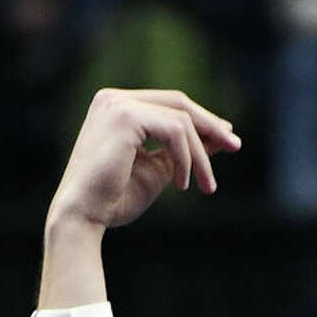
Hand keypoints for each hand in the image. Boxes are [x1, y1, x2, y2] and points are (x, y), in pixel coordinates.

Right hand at [40, 87, 239, 305]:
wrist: (82, 217)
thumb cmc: (112, 202)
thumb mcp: (155, 172)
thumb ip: (180, 153)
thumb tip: (216, 141)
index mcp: (117, 108)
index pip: (168, 105)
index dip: (200, 120)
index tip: (225, 138)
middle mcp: (114, 99)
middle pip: (178, 102)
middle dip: (210, 125)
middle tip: (235, 146)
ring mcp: (117, 105)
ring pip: (181, 118)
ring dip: (200, 154)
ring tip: (207, 186)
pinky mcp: (125, 117)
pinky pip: (175, 130)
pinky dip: (186, 157)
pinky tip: (184, 184)